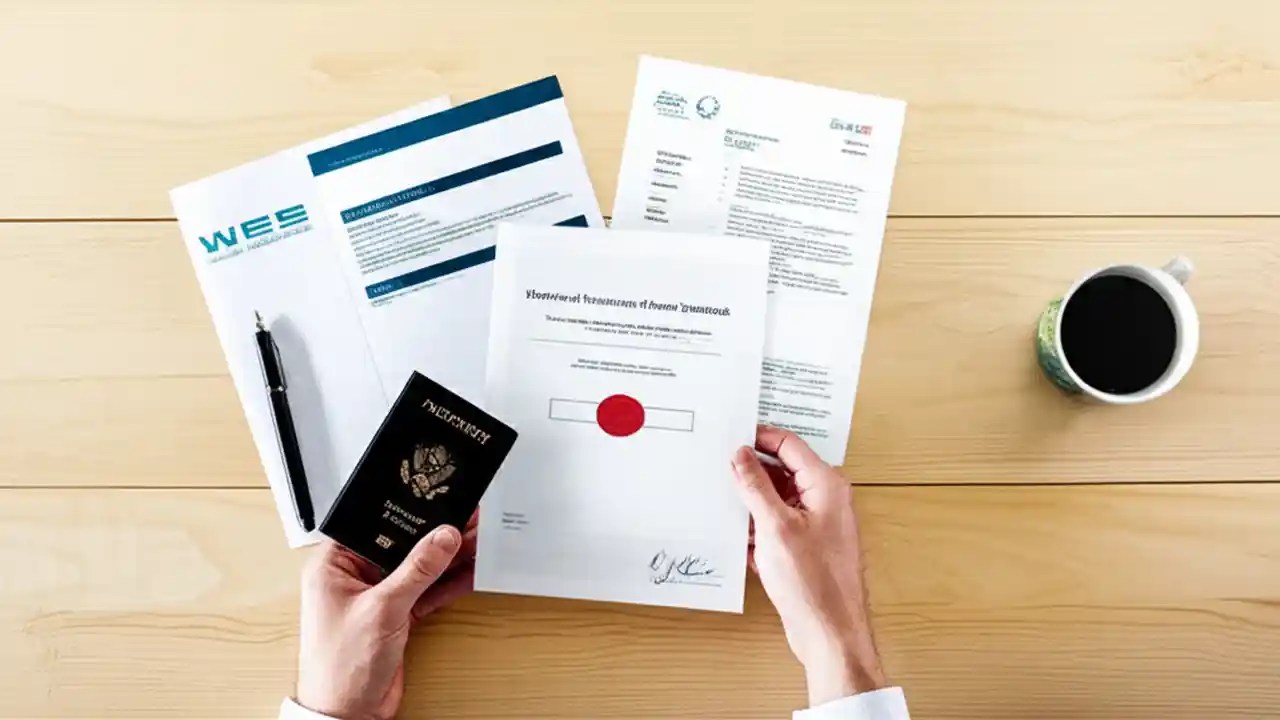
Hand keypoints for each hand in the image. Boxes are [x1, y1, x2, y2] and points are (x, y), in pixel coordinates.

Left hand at [295, 518, 476, 719]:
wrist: (346, 715)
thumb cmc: (339, 667)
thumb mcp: (382, 609)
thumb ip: (416, 571)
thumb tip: (442, 537)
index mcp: (334, 564)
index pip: (376, 525)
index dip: (409, 512)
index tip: (440, 501)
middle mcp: (355, 576)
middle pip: (402, 545)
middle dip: (436, 535)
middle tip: (468, 519)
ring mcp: (377, 596)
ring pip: (419, 568)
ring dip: (448, 558)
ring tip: (478, 540)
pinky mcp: (396, 616)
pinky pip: (426, 591)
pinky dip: (448, 584)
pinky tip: (470, 571)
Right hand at [730, 426, 886, 706]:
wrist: (830, 634)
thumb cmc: (814, 584)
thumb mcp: (775, 527)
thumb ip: (756, 486)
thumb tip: (740, 455)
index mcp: (826, 486)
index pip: (788, 444)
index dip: (758, 438)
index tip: (728, 438)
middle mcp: (825, 500)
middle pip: (781, 470)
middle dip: (750, 472)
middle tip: (717, 470)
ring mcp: (815, 524)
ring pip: (776, 499)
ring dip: (750, 504)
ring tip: (720, 505)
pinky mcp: (805, 547)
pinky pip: (776, 525)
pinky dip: (757, 528)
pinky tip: (736, 538)